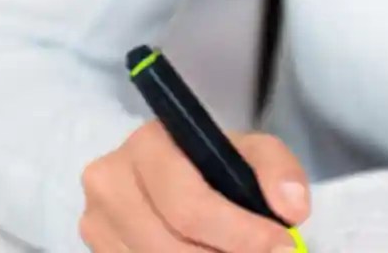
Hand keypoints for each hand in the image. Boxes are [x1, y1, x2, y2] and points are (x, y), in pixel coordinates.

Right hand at [79, 121, 309, 251]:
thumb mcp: (254, 151)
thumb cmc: (217, 161)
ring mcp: (95, 222)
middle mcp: (108, 182)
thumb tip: (292, 210)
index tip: (281, 246)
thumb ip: (279, 170)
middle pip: (168, 246)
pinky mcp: (97, 248)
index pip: (189, 205)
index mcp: (147, 145)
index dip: (239, 233)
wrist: (179, 170)